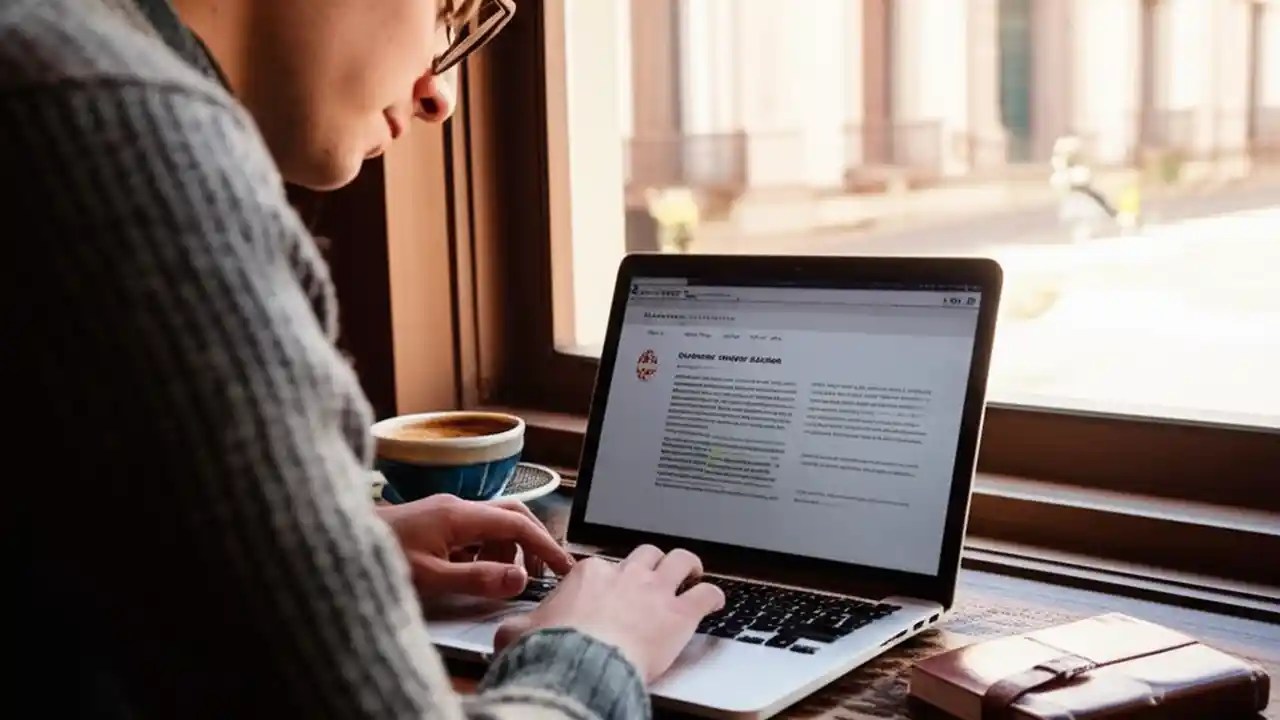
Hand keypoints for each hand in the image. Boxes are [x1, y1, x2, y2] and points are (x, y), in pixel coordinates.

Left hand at [378, 495, 573, 598]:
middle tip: (548, 573)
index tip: (565, 568)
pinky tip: (476, 573)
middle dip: (535, 542)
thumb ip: (478, 579)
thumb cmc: (380, 558)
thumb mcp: (430, 578)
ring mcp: (447, 512)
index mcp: (460, 515)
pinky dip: (487, 551)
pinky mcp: (437, 522)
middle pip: (512, 515)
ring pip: (495, 524)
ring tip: (505, 580)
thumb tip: (521, 579)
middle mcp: (458, 506)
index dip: (546, 546)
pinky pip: (475, 532)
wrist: (336, 543)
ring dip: (509, 549)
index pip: (518, 525)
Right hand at [494, 545, 725, 682]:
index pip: (601, 567)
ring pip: (681, 560)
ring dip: (688, 565)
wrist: (580, 664)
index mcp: (588, 574)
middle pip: (645, 553)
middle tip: (655, 574)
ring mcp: (655, 591)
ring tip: (692, 572)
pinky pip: (707, 594)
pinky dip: (713, 595)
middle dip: (652, 562)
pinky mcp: (680, 615)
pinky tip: (715, 601)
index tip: (608, 591)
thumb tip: (507, 632)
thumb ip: (518, 626)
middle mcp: (625, 574)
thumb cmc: (551, 649)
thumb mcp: (518, 633)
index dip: (607, 579)